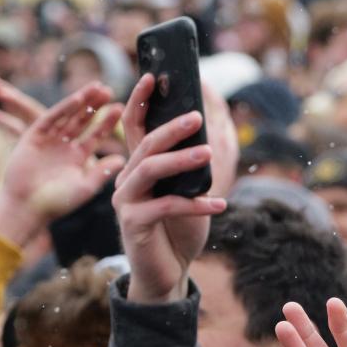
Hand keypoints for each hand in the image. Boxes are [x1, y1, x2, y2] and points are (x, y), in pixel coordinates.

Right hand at [0, 82, 122, 249]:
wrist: (27, 208)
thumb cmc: (56, 203)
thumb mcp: (84, 187)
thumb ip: (102, 173)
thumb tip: (123, 159)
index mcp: (78, 158)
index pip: (96, 135)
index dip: (107, 122)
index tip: (121, 108)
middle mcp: (65, 146)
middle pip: (82, 121)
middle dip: (95, 106)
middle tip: (110, 90)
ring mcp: (48, 140)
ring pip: (68, 116)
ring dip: (81, 101)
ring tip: (97, 87)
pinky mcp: (32, 137)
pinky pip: (50, 119)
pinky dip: (63, 109)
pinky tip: (77, 99)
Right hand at [113, 72, 230, 303]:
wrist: (170, 271)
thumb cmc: (183, 227)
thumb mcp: (199, 188)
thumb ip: (207, 157)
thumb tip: (216, 120)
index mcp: (139, 164)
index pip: (135, 125)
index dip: (141, 99)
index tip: (154, 75)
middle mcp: (127, 178)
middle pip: (144, 143)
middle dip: (170, 127)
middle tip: (196, 115)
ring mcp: (126, 200)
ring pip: (149, 169)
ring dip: (180, 159)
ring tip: (208, 154)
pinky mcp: (133, 223)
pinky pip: (165, 207)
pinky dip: (195, 204)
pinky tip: (220, 205)